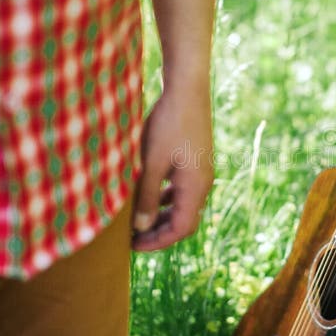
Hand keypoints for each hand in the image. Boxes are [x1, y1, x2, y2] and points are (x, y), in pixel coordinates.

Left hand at [131, 80, 213, 251]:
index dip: (157, 242)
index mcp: (195, 187)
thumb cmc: (168, 124)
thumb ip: (146, 196)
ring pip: (182, 205)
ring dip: (161, 216)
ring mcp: (200, 171)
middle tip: (132, 238)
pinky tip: (148, 194)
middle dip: (159, 232)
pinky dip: (165, 199)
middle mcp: (202, 183)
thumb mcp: (151, 162)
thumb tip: (140, 227)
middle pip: (184, 221)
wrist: (186, 89)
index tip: (133, 246)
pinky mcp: (195, 160)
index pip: (180, 229)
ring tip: (137, 221)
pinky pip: (181, 189)